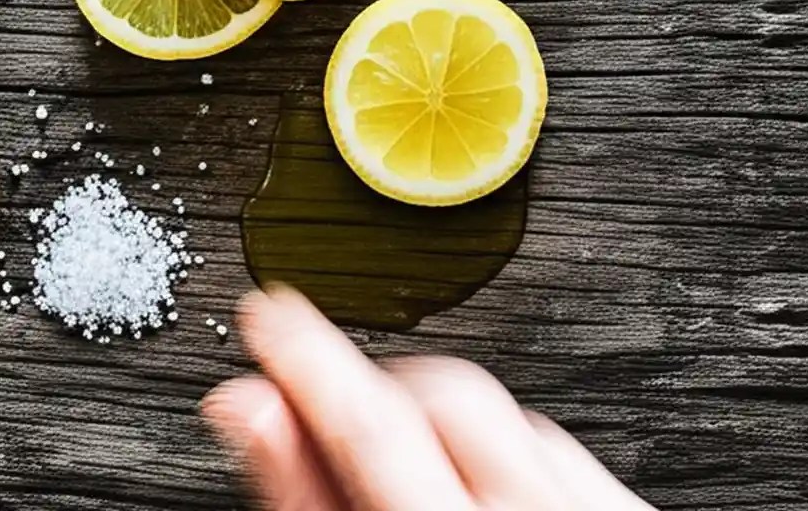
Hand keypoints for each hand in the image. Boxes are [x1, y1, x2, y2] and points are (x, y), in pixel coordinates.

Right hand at [203, 286, 656, 510]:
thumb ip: (300, 497)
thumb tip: (247, 410)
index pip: (371, 422)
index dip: (307, 355)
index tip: (269, 314)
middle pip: (444, 397)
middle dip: (373, 391)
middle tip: (324, 409)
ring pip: (507, 419)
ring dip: (438, 426)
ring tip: (399, 477)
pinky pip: (560, 453)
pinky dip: (503, 454)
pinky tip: (472, 493)